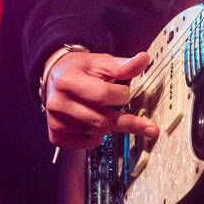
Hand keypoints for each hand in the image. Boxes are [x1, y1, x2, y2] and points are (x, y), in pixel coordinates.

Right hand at [44, 49, 159, 150]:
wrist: (54, 77)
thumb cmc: (80, 69)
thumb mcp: (100, 62)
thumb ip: (123, 65)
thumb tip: (144, 59)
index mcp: (68, 81)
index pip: (102, 94)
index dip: (120, 95)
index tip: (125, 92)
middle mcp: (58, 103)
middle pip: (101, 119)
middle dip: (128, 123)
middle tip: (149, 128)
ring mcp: (54, 121)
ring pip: (95, 134)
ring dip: (110, 128)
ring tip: (110, 116)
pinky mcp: (55, 135)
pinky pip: (84, 144)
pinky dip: (96, 138)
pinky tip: (97, 127)